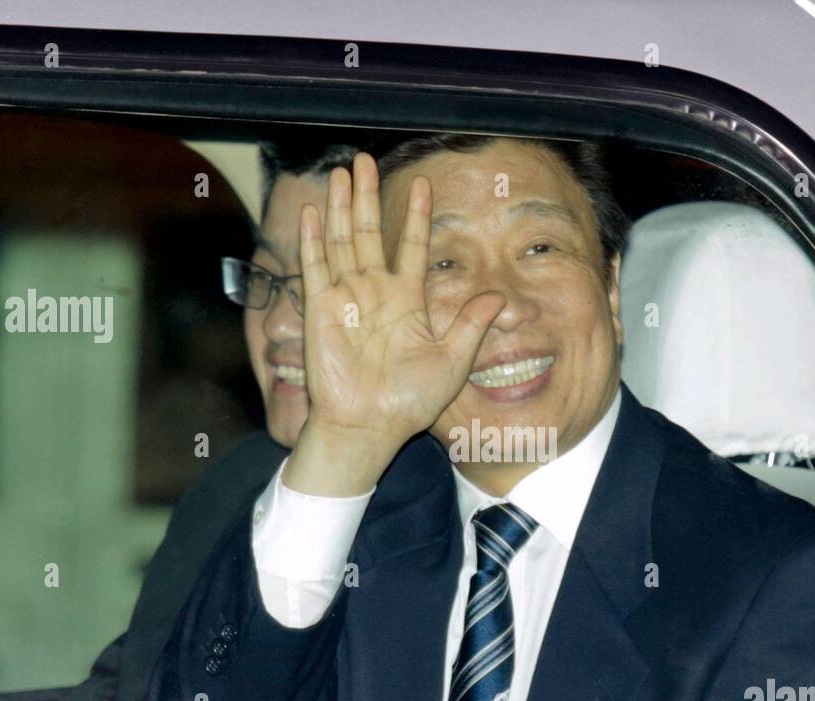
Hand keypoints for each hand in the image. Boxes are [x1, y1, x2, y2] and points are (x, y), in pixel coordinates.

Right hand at [283, 153, 504, 495]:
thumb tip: (501, 297)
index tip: (425, 184)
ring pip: (343, 240)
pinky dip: (313, 238)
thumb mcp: (452, 361)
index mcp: (407, 301)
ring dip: (343, 206)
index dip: (419, 216)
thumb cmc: (409, 402)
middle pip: (371, 233)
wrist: (368, 426)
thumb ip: (471, 325)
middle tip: (366, 159)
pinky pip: (316, 266)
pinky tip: (315, 210)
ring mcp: (346, 298)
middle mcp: (375, 292)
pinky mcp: (320, 309)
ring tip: (345, 172)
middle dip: (370, 196)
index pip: (415, 247)